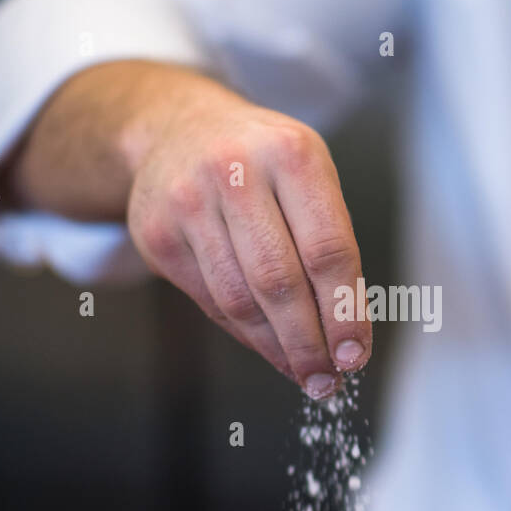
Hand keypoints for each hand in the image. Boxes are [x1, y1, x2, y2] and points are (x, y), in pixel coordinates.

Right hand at [126, 94, 370, 395]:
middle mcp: (236, 172)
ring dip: (276, 348)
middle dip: (308, 343)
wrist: (177, 129)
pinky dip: (244, 333)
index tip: (354, 355)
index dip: (344, 313)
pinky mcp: (156, 232)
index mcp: (292, 154)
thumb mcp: (307, 174)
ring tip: (303, 372)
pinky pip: (209, 300)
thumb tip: (344, 332)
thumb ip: (328, 241)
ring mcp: (188, 201)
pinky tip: (268, 348)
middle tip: (327, 380)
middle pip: (279, 282)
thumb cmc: (262, 162)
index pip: (327, 250)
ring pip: (239, 299)